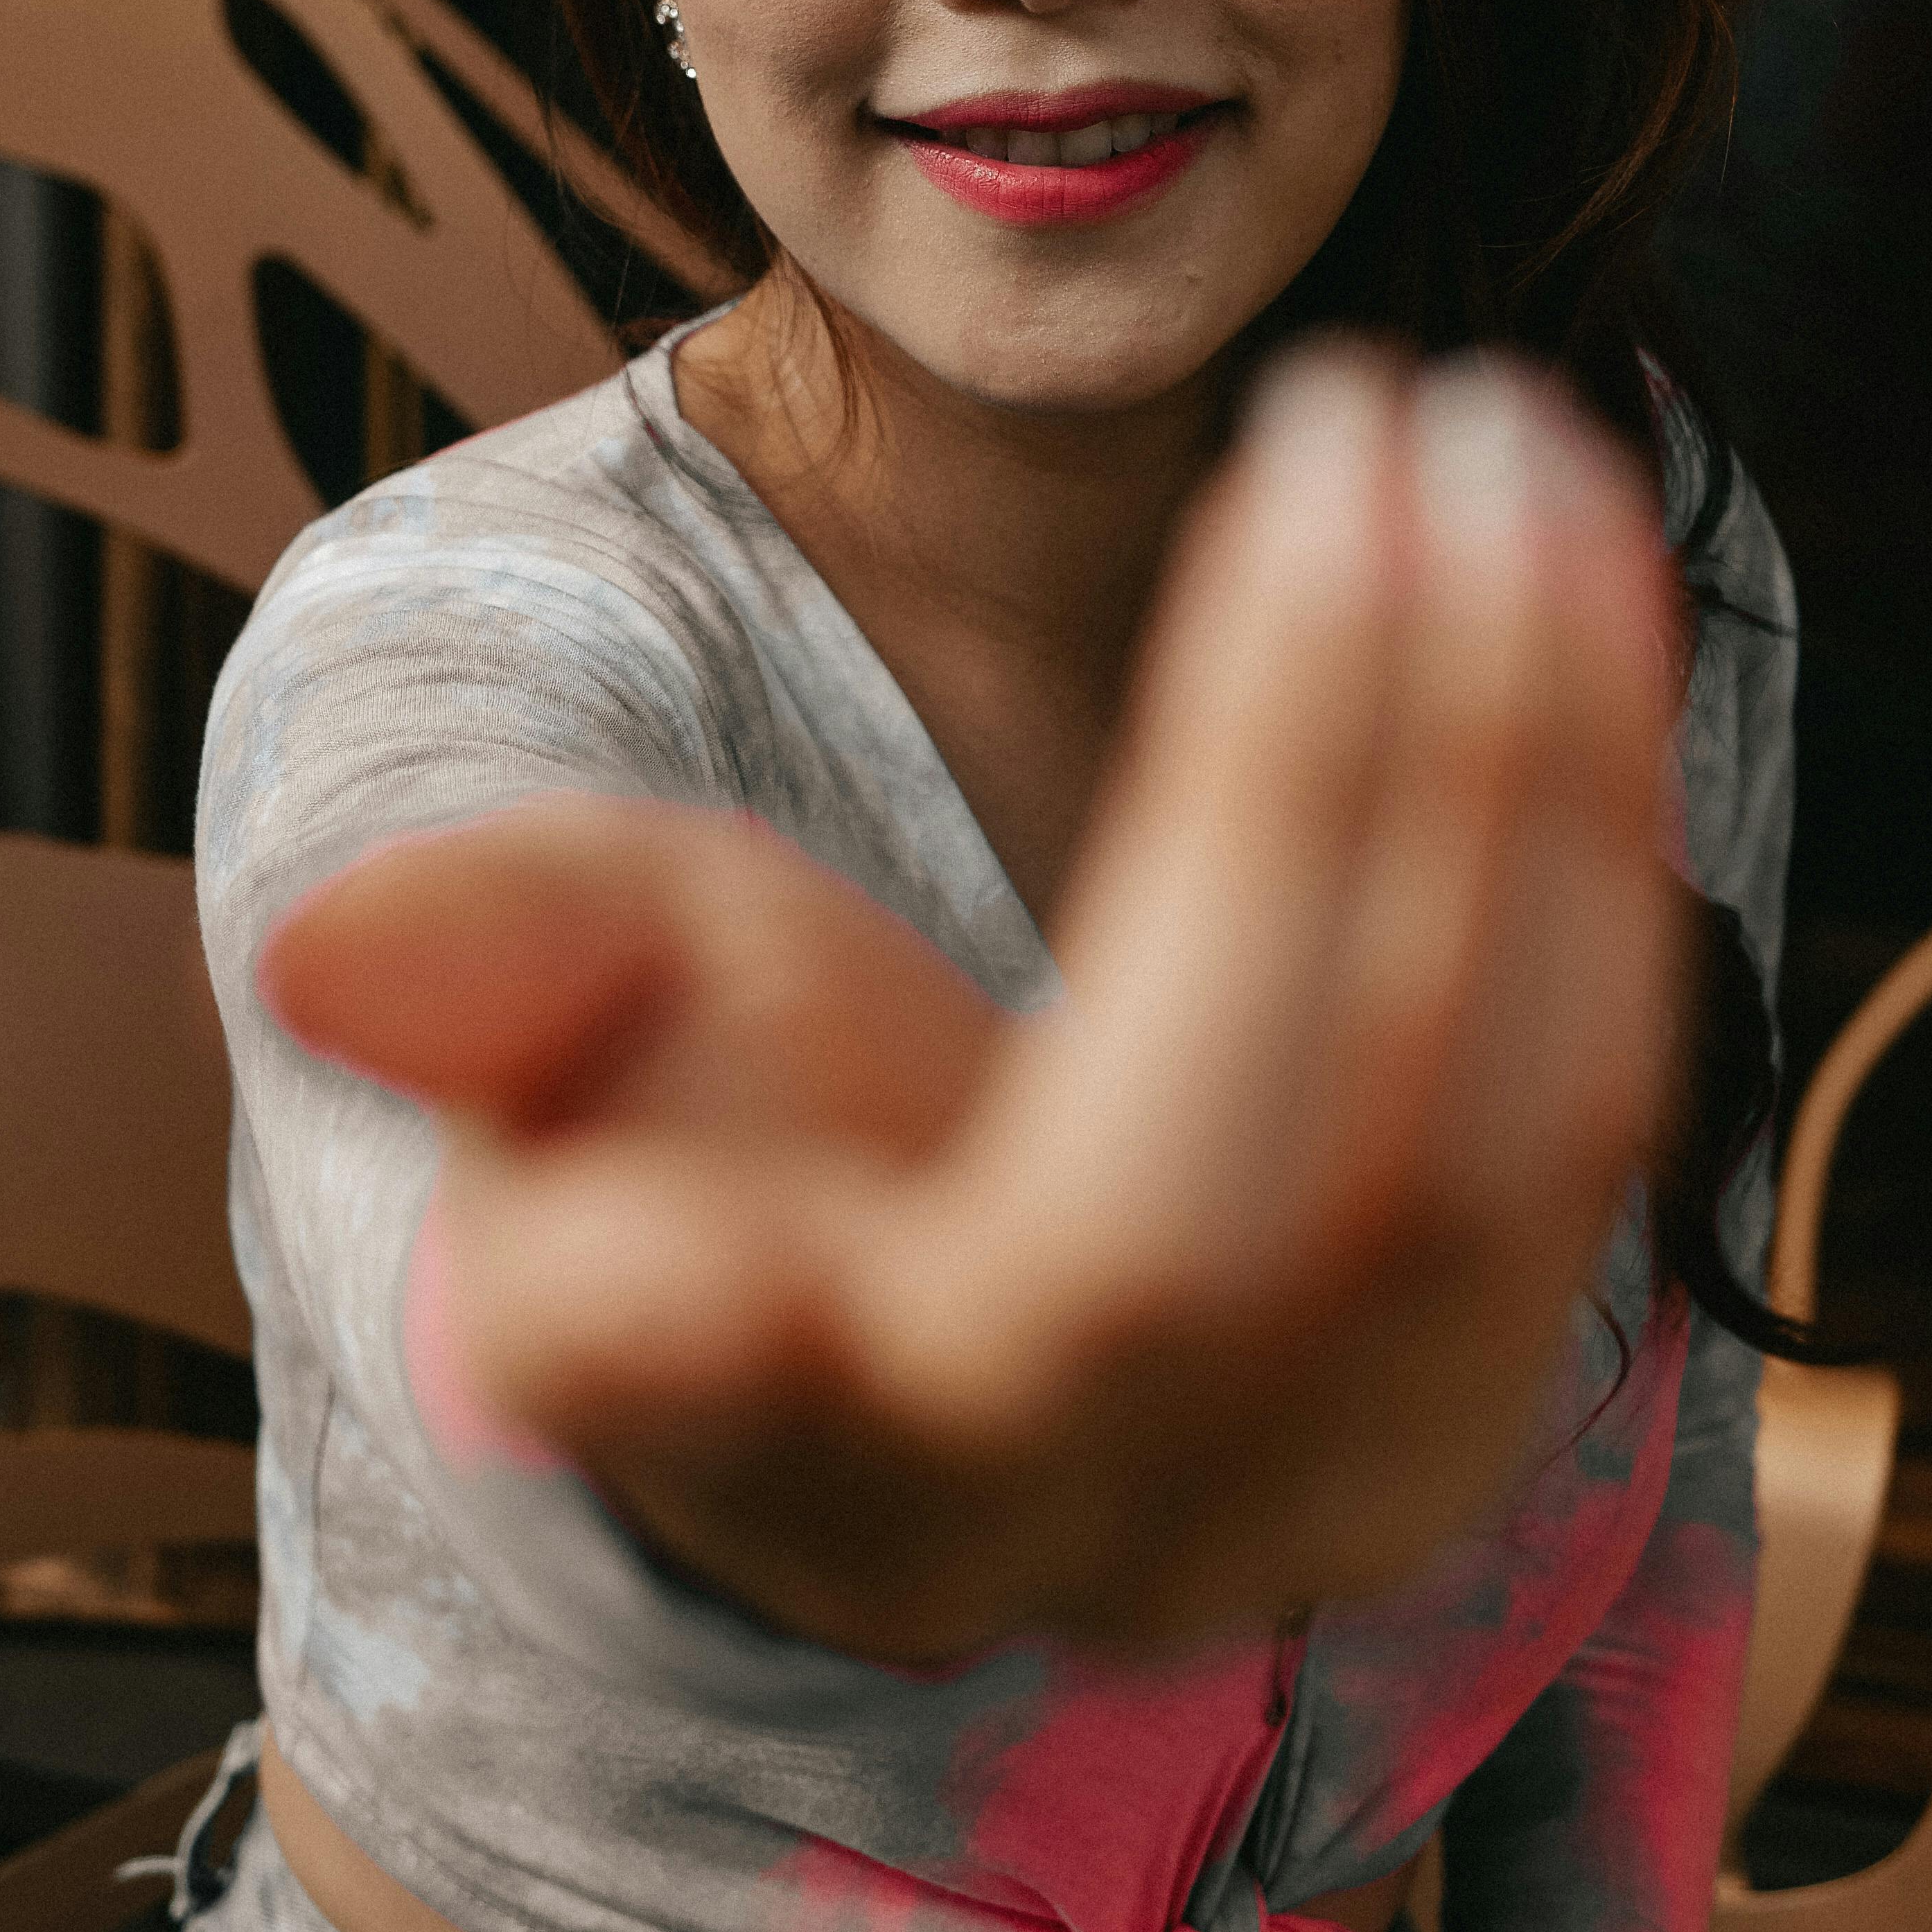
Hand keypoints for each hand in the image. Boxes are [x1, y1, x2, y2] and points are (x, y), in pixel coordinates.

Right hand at [262, 348, 1682, 1661]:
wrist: (938, 1298)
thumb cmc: (717, 1128)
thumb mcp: (566, 1025)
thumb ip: (486, 974)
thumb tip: (331, 944)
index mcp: (771, 1427)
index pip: (743, 1386)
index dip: (720, 1283)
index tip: (734, 1093)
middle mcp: (1065, 1508)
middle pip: (1217, 1200)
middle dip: (1320, 778)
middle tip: (1373, 423)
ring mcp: (1316, 1479)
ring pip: (1494, 1153)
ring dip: (1526, 759)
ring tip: (1515, 446)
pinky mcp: (1484, 1385)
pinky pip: (1593, 1102)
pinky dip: (1600, 817)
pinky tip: (1582, 580)